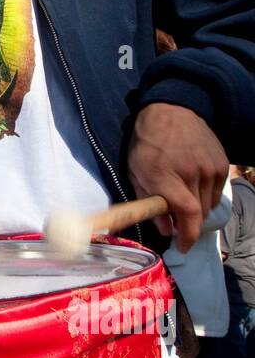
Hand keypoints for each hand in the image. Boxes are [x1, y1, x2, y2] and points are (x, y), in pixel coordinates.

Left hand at [127, 103, 227, 253]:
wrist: (172, 111)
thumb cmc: (147, 143)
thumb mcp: (136, 173)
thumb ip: (150, 204)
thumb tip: (166, 229)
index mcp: (166, 176)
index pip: (188, 214)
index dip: (186, 236)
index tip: (181, 246)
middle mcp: (193, 173)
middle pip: (199, 215)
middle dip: (188, 225)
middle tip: (176, 222)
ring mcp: (210, 168)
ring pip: (209, 205)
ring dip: (197, 211)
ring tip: (183, 199)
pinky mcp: (222, 164)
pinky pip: (217, 192)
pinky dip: (206, 197)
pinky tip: (194, 187)